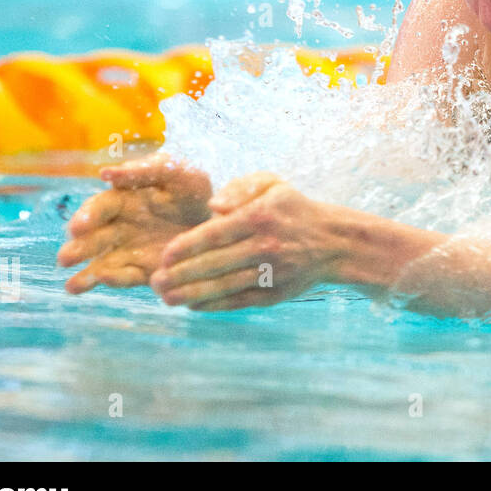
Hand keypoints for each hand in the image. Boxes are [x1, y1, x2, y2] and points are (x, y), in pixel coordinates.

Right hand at [57, 154, 211, 292]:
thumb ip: (142, 172)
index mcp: (123, 199)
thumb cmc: (192, 183)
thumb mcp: (174, 170)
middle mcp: (120, 227)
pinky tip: (105, 281)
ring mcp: (130, 250)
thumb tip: (104, 174)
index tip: (77, 228)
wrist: (219, 211)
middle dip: (79, 249)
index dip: (87, 217)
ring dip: (87, 274)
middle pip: (95, 239)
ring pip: (103, 263)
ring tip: (72, 287)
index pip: (99, 209)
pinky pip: (128, 276)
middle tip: (65, 259)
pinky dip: (117, 279)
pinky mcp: (144, 269)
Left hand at [150, 174, 445, 310]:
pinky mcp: (276, 293)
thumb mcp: (273, 184)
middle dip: (180, 275)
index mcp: (261, 216)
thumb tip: (213, 207)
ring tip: (166, 298)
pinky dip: (214, 306)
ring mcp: (271, 272)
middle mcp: (266, 246)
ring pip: (224, 286)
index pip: (215, 233)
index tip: (164, 255)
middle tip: (154, 281)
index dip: (186, 246)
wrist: (336, 241)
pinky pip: (239, 301)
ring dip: (191, 294)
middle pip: (214, 264)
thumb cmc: (295, 209)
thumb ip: (240, 188)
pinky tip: (193, 306)